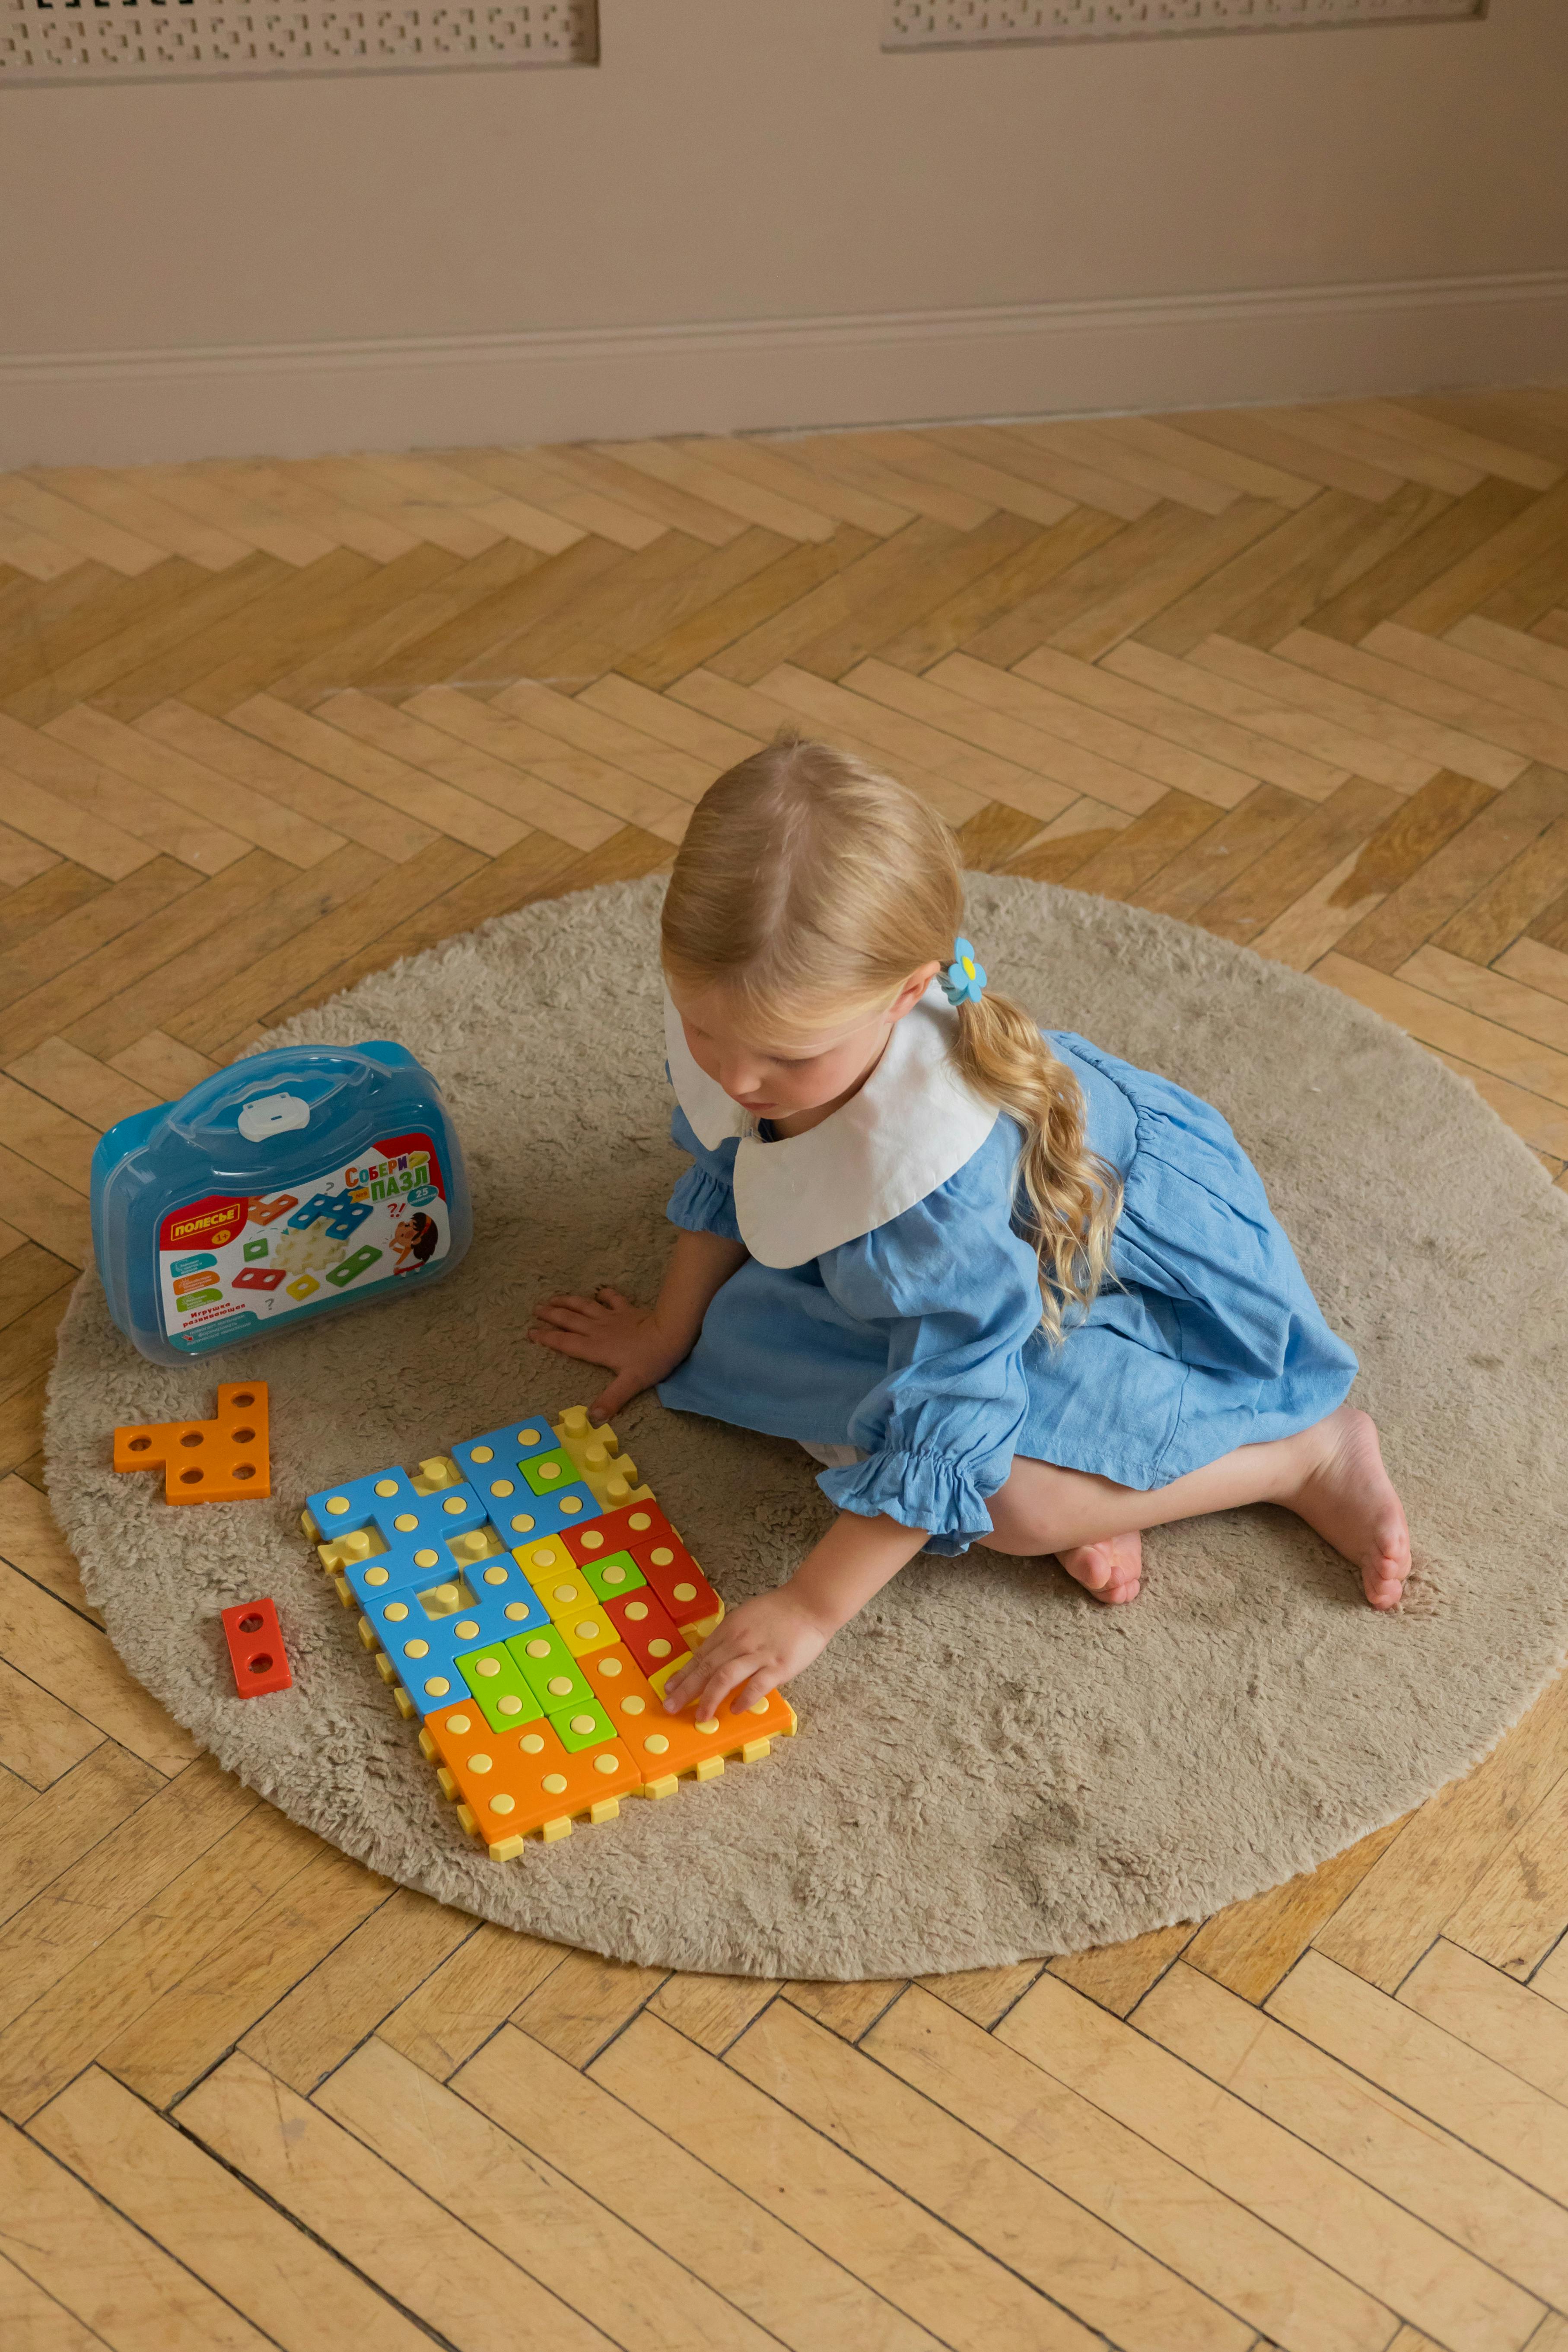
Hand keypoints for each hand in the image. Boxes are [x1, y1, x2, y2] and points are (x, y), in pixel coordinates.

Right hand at [528, 1287, 685, 1417]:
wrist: (671, 1333)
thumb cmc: (651, 1360)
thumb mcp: (630, 1384)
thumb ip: (611, 1400)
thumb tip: (592, 1418)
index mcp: (595, 1348)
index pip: (565, 1343)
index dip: (547, 1338)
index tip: (530, 1332)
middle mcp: (599, 1330)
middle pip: (569, 1321)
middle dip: (551, 1315)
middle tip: (535, 1310)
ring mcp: (612, 1317)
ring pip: (584, 1307)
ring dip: (568, 1302)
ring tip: (553, 1298)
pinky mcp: (627, 1310)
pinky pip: (612, 1299)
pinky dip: (604, 1294)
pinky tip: (598, 1291)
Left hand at [661, 1586, 831, 1718]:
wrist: (809, 1604)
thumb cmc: (779, 1611)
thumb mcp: (745, 1617)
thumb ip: (730, 1637)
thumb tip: (714, 1658)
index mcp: (730, 1629)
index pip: (701, 1655)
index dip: (683, 1674)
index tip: (668, 1689)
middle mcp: (739, 1641)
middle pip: (706, 1668)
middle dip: (686, 1690)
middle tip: (670, 1707)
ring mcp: (758, 1654)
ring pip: (725, 1677)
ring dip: (709, 1699)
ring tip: (701, 1717)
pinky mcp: (778, 1665)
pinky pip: (756, 1685)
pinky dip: (743, 1699)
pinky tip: (735, 1710)